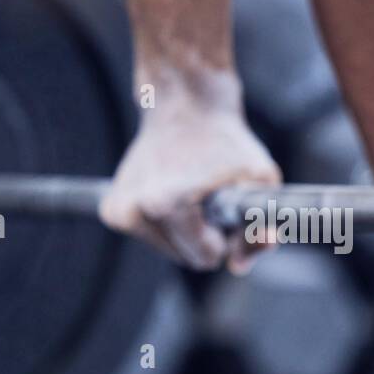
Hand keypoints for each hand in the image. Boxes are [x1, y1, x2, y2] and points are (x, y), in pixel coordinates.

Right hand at [100, 73, 280, 273]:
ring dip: (187, 229)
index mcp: (168, 204)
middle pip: (186, 257)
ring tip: (193, 190)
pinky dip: (166, 224)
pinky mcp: (113, 211)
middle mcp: (136, 209)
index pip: (206, 257)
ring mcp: (120, 210)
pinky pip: (152, 238)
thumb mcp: (260, 181)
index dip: (225, 238)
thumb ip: (256, 231)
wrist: (186, 106)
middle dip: (206, 236)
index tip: (227, 210)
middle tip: (212, 197)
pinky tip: (172, 192)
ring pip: (169, 249)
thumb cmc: (226, 143)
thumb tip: (238, 267)